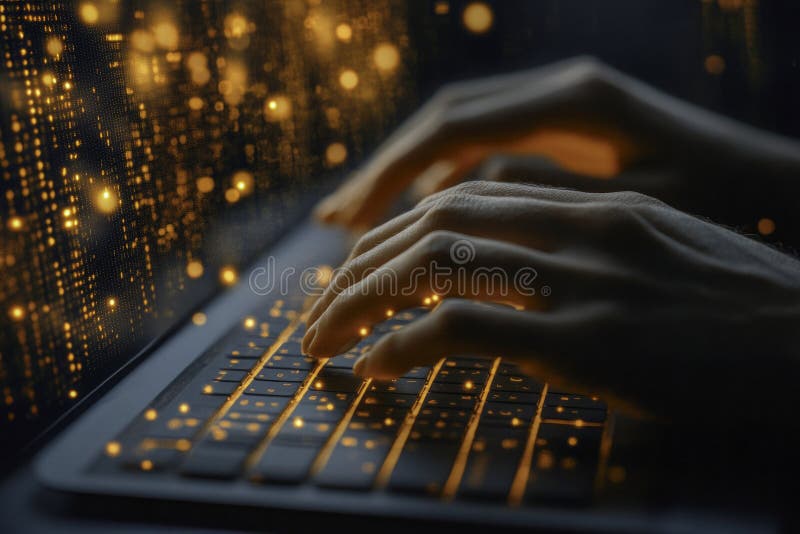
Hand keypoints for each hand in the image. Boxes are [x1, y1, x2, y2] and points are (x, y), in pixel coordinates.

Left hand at [303, 182, 799, 418]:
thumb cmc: (743, 310)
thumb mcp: (661, 255)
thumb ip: (587, 243)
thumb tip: (513, 261)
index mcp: (597, 205)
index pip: (465, 194)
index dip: (396, 225)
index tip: (358, 260)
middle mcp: (582, 228)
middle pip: (434, 222)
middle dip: (359, 262)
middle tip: (318, 304)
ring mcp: (583, 281)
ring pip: (434, 266)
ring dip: (359, 300)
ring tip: (321, 336)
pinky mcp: (587, 343)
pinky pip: (463, 329)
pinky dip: (403, 344)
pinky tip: (374, 366)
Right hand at [316, 57, 799, 230]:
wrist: (771, 185)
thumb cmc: (718, 203)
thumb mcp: (632, 209)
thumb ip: (542, 199)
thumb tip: (448, 204)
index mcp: (574, 103)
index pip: (454, 130)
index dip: (392, 175)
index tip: (348, 223)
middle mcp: (557, 91)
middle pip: (443, 123)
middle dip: (384, 173)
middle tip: (333, 223)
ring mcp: (558, 107)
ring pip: (458, 135)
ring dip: (405, 178)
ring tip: (355, 222)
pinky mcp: (562, 130)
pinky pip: (485, 151)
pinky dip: (444, 183)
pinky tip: (419, 218)